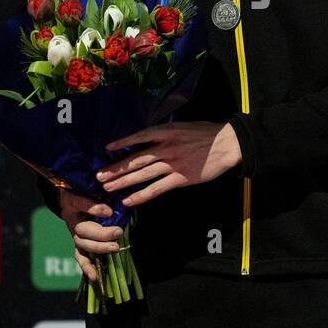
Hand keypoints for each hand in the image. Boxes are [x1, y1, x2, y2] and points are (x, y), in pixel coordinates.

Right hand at [57, 190, 121, 283]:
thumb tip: (121, 198)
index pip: (80, 203)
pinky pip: (80, 256)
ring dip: (99, 247)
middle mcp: (70, 218)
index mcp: (72, 200)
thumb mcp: (95, 186)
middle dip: (101, 233)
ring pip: (82, 244)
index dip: (93, 208)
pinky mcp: (78, 243)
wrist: (73, 194)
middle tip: (118, 232)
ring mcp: (74, 232)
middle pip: (83, 229)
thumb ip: (105, 192)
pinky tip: (94, 276)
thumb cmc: (88, 188)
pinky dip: (87, 267)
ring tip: (115, 247)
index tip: (109, 211)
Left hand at [96, 121, 242, 206]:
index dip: (122, 143)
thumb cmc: (207, 133)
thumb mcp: (184, 126)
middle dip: (116, 168)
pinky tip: (129, 200)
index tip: (107, 149)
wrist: (227, 144)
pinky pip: (157, 188)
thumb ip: (167, 133)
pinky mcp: (181, 178)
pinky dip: (141, 195)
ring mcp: (173, 164)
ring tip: (107, 188)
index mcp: (167, 132)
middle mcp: (166, 147)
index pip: (139, 137)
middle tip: (99, 176)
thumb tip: (151, 137)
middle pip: (136, 159)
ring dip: (123, 182)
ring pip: (142, 174)